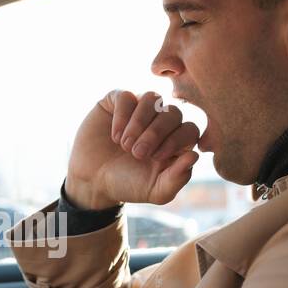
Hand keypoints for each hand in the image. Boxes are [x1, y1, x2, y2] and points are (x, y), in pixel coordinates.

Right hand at [64, 90, 200, 208]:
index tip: (156, 158)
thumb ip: (177, 178)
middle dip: (156, 133)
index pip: (190, 129)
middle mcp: (161, 121)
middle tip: (137, 154)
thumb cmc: (128, 184)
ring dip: (139, 122)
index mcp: (176, 141)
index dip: (176, 140)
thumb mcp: (155, 191)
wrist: (93, 180)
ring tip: (125, 145)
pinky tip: (115, 136)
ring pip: (152, 98)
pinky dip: (122, 116)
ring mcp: (140, 109)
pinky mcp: (117, 102)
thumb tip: (195, 155)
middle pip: (173, 113)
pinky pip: (127, 96)